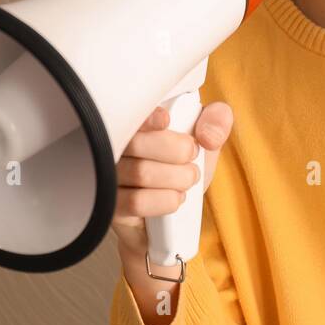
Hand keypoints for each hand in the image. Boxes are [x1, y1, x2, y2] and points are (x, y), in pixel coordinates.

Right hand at [110, 101, 234, 259]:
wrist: (175, 214)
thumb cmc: (184, 166)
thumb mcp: (206, 138)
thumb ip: (216, 120)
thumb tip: (207, 136)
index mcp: (136, 120)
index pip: (129, 110)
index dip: (148, 115)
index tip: (167, 120)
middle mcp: (115, 145)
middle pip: (137, 143)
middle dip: (177, 152)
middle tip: (192, 159)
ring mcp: (108, 175)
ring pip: (140, 173)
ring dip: (177, 179)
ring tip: (187, 181)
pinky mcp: (111, 205)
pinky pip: (136, 201)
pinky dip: (165, 200)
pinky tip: (174, 197)